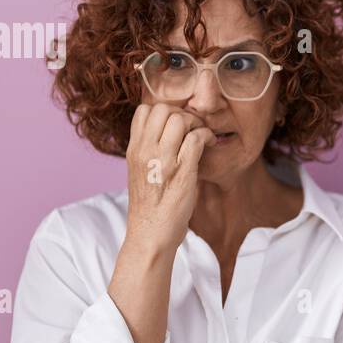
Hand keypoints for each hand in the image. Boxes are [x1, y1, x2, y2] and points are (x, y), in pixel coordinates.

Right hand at [124, 102, 215, 254]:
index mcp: (133, 150)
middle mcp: (144, 151)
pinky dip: (207, 137)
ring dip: (196, 124)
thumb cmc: (149, 206)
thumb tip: (168, 131)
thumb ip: (150, 149)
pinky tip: (210, 146)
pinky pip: (197, 139)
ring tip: (201, 137)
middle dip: (182, 114)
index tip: (176, 126)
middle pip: (163, 109)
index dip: (164, 111)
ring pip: (180, 119)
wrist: (150, 234)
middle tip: (192, 129)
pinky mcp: (182, 172)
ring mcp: (163, 160)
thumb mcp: (140, 171)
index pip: (144, 110)